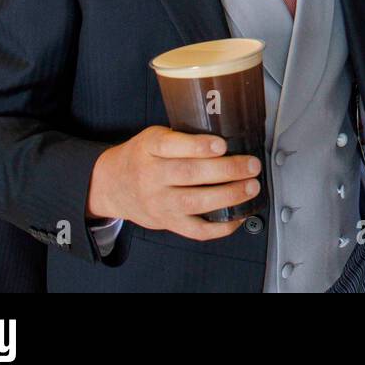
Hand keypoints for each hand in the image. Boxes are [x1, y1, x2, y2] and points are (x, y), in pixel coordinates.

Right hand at [86, 125, 261, 240]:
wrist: (112, 185)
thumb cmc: (141, 157)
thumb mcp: (153, 137)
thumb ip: (182, 137)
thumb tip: (228, 134)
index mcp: (149, 148)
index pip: (171, 146)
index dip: (198, 146)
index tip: (222, 144)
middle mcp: (152, 176)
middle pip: (190, 174)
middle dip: (227, 170)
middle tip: (251, 165)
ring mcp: (159, 203)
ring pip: (195, 202)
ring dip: (229, 196)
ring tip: (251, 187)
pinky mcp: (167, 223)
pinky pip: (196, 230)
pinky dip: (221, 227)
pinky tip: (238, 216)